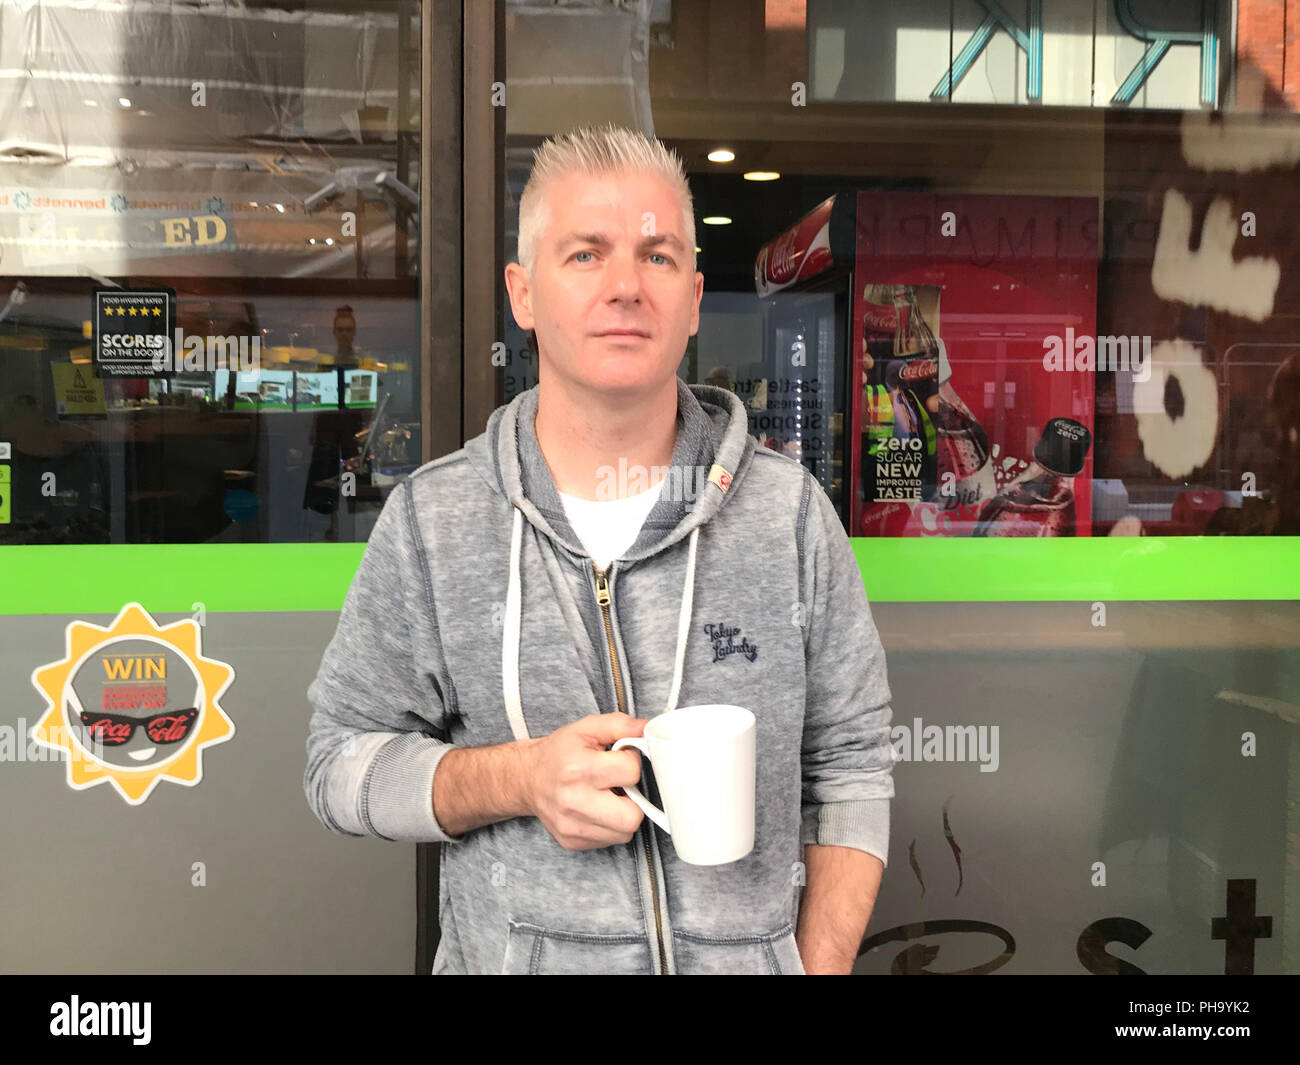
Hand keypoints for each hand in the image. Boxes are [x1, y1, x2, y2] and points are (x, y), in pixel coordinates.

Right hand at [520, 713, 647, 850]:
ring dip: (623, 815)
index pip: (631, 772)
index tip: (620, 760)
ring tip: (608, 798)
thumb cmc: (559, 753)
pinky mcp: (572, 841)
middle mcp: (574, 801)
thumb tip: (648, 729)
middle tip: (620, 787)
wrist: (527, 778)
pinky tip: (598, 810)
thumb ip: (620, 725)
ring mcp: (572, 826)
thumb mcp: (587, 728)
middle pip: (632, 816)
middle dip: (634, 800)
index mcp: (579, 768)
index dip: (631, 762)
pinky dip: (610, 826)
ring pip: (625, 833)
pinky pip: (610, 841)